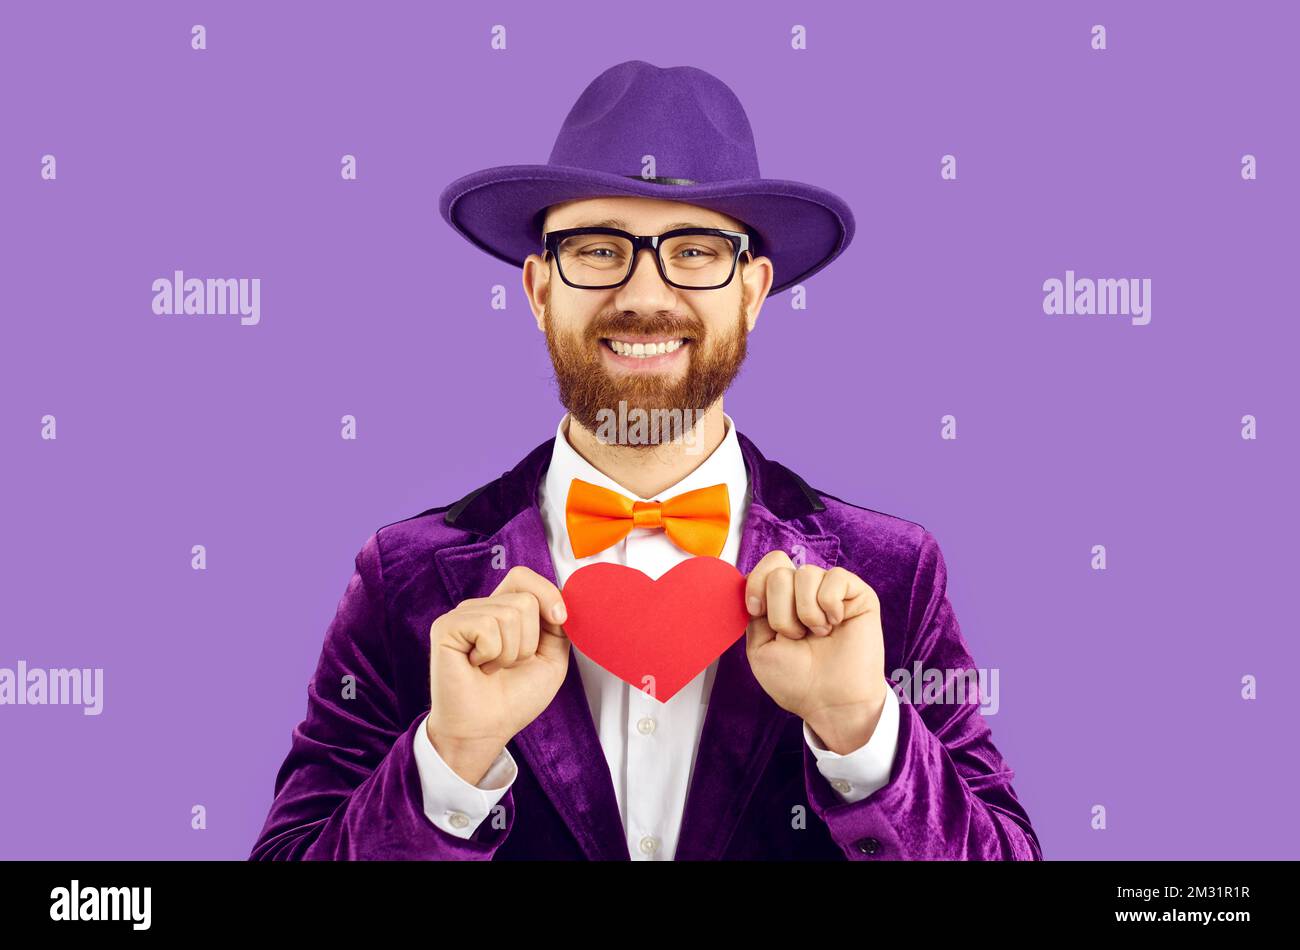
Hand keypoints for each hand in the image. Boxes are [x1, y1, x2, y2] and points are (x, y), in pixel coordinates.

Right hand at [427, 566, 570, 782]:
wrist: (487, 729)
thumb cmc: (513, 699)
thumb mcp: (551, 658)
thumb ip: (558, 626)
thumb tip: (563, 600)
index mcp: (504, 611)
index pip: (524, 577)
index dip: (547, 594)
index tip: (560, 619)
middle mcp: (482, 608)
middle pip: (524, 597)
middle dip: (530, 640)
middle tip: (511, 662)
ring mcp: (463, 616)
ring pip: (509, 613)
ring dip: (511, 652)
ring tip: (494, 668)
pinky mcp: (447, 627)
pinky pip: (487, 626)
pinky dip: (492, 654)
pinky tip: (478, 666)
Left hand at [743, 552, 887, 754]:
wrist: (830, 702)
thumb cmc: (797, 681)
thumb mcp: (759, 648)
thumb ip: (755, 613)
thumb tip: (753, 582)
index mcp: (780, 601)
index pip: (767, 566)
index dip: (756, 584)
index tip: (757, 611)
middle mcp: (804, 592)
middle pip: (780, 570)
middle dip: (780, 610)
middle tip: (796, 636)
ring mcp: (830, 591)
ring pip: (805, 573)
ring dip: (806, 612)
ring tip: (818, 634)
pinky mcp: (857, 594)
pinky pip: (835, 578)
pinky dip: (829, 605)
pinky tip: (835, 624)